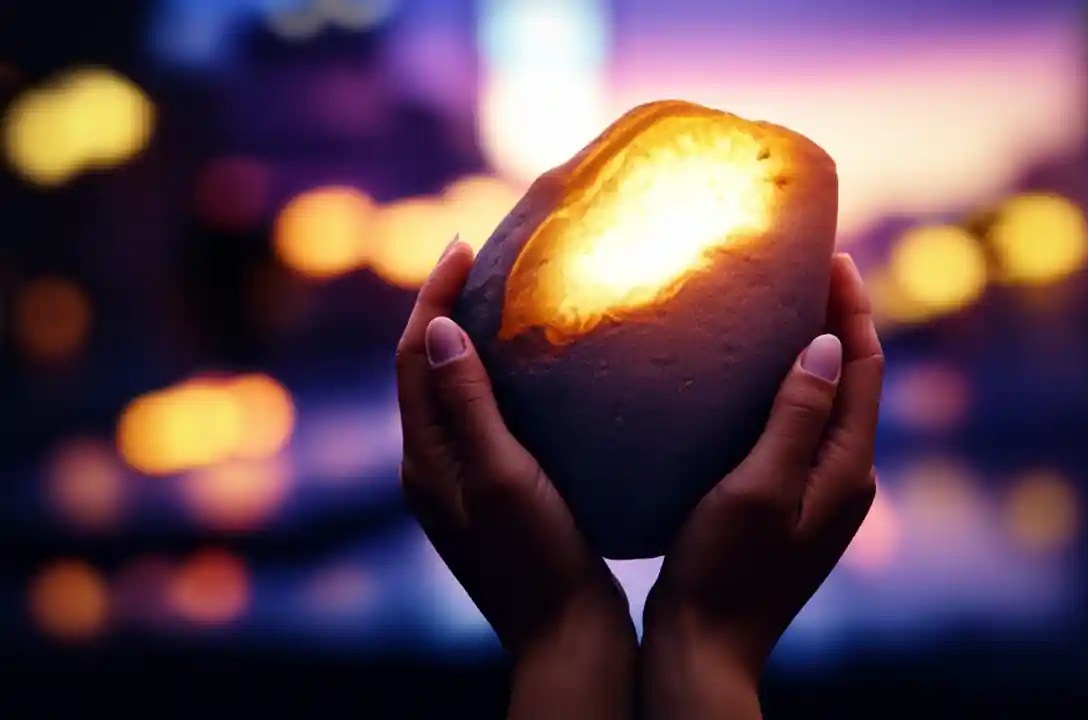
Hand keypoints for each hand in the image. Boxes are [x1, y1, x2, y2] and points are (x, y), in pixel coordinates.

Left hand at [396, 239, 635, 719]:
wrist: (567, 638)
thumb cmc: (541, 561)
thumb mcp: (503, 478)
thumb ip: (468, 406)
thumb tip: (433, 330)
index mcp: (425, 460)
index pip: (411, 356)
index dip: (430, 296)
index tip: (462, 244)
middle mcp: (431, 468)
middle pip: (422, 369)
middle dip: (440, 309)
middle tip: (479, 259)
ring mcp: (460, 483)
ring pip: (450, 392)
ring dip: (464, 341)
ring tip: (501, 298)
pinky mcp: (491, 495)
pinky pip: (479, 418)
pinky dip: (491, 379)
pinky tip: (531, 372)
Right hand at [641, 253, 883, 719]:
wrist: (704, 648)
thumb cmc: (722, 570)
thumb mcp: (760, 487)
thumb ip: (798, 416)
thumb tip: (828, 344)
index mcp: (848, 469)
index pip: (864, 367)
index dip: (852, 308)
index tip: (833, 255)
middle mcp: (847, 479)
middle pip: (853, 381)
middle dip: (837, 321)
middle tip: (806, 268)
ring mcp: (821, 496)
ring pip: (827, 405)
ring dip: (813, 354)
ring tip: (781, 308)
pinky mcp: (792, 508)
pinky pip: (803, 431)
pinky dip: (790, 391)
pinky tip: (753, 382)